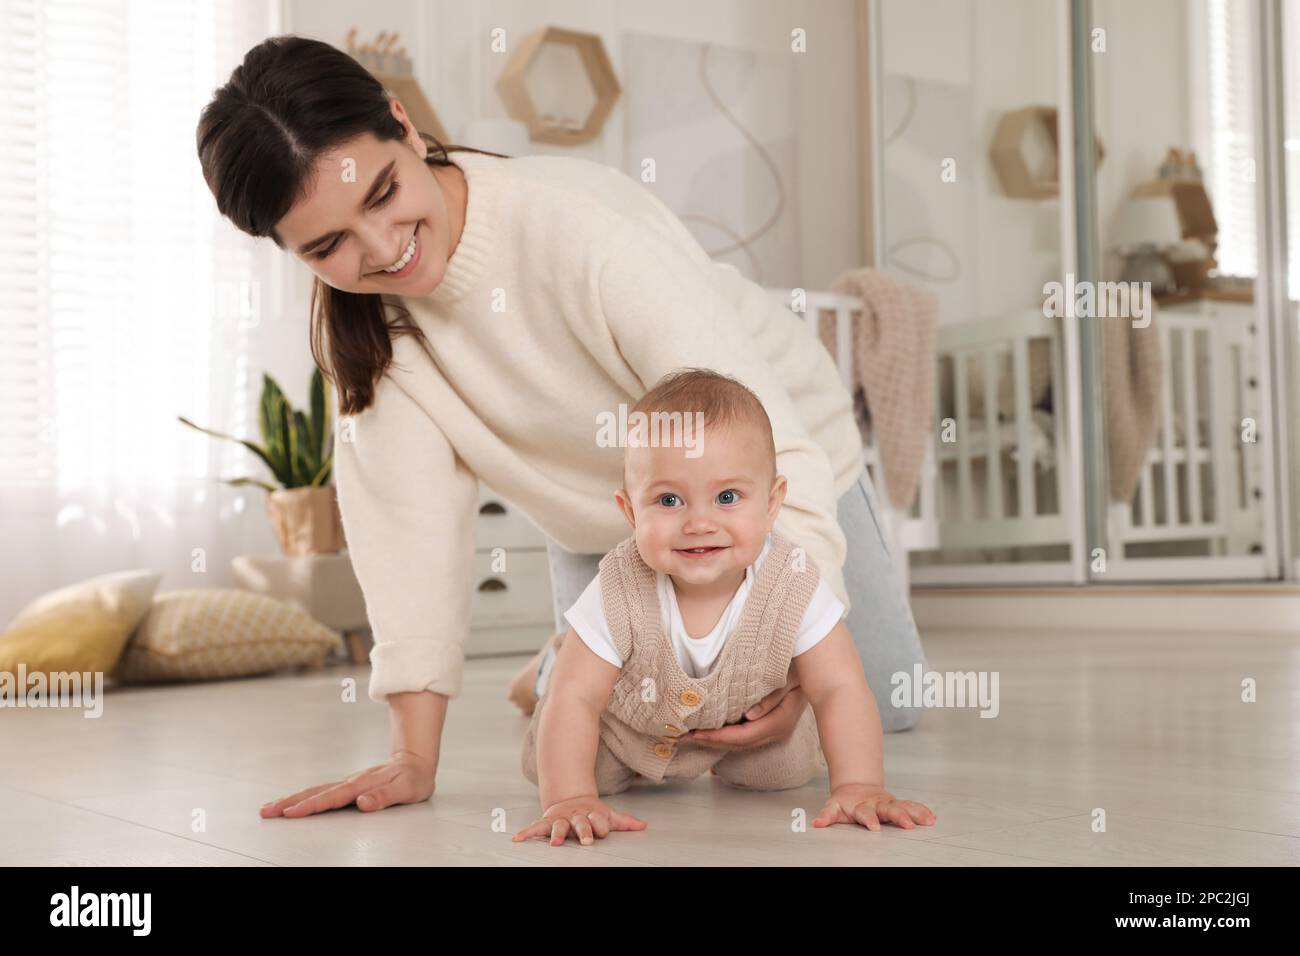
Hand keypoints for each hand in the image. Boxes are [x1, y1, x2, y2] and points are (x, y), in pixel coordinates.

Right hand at [259, 749, 436, 817]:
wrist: (416, 761)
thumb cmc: (413, 778)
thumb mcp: (406, 789)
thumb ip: (384, 796)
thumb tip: (362, 802)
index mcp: (362, 784)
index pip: (332, 797)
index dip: (311, 806)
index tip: (291, 813)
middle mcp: (351, 782)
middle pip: (315, 793)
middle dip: (290, 803)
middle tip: (266, 811)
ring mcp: (347, 782)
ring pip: (314, 791)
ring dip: (291, 799)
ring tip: (270, 808)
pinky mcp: (347, 786)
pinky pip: (321, 791)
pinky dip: (303, 797)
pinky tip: (292, 803)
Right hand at [512, 795, 647, 845]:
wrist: (572, 798)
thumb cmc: (592, 813)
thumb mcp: (608, 815)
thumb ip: (624, 821)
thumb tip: (644, 825)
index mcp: (591, 815)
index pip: (598, 821)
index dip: (600, 825)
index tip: (602, 831)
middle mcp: (575, 817)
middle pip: (580, 824)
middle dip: (583, 831)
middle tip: (586, 840)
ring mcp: (560, 819)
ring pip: (558, 826)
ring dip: (556, 834)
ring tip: (554, 843)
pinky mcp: (547, 821)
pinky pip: (535, 827)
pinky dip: (526, 833)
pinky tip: (517, 839)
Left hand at [683, 682, 806, 751]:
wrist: (816, 671)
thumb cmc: (799, 669)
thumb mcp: (788, 678)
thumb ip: (770, 697)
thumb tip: (750, 715)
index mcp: (779, 722)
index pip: (744, 736)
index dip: (718, 737)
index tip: (696, 734)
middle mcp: (775, 731)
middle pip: (738, 744)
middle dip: (710, 742)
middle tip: (683, 736)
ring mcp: (772, 731)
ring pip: (739, 744)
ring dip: (714, 741)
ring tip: (689, 736)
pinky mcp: (767, 726)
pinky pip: (743, 737)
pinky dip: (724, 737)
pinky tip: (707, 734)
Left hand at [813, 784, 935, 830]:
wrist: (855, 786)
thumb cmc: (844, 801)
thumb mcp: (833, 806)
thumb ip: (827, 815)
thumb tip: (816, 824)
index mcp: (861, 806)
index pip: (865, 813)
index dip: (869, 819)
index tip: (874, 827)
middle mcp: (877, 804)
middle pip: (888, 810)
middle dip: (898, 817)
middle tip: (907, 825)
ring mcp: (888, 803)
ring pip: (903, 807)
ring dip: (915, 813)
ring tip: (927, 821)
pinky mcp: (896, 804)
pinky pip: (911, 807)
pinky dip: (920, 811)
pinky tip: (931, 817)